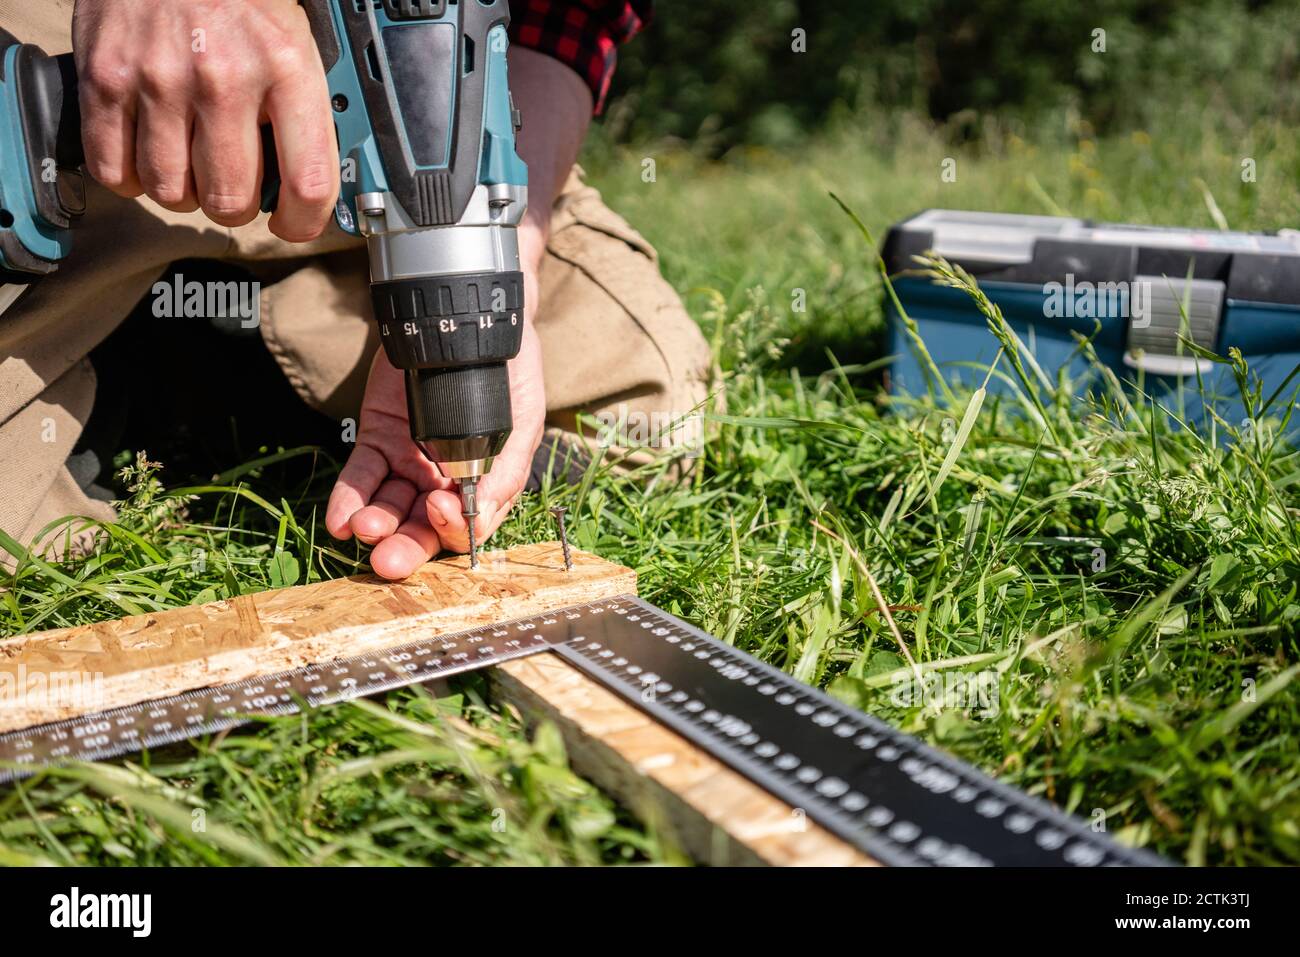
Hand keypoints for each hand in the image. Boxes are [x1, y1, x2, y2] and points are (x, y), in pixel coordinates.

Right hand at [73, 0, 337, 240]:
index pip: (307, 183)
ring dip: (184, 191)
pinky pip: (113, 168)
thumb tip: (312, 184)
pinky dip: (130, 177)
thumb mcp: (296, 43)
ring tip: (190, 161)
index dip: (303, 223)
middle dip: (236, 206)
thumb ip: (305, 112)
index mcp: (286, 69)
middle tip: (236, 185)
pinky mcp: (106, 77)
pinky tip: (146, 156)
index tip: (293, 223)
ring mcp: (160, 80)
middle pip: (231, 200)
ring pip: (172, 192)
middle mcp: (224, 78)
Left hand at [325, 277, 546, 579]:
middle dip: (404, 547)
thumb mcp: (524, 420)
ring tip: (362, 529)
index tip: (442, 508)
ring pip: (388, 507)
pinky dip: (348, 498)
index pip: (466, 526)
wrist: (472, 317)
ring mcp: (409, 462)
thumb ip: (507, 471)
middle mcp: (446, 481)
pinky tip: (340, 518)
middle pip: (422, 528)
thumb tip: (484, 515)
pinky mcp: (378, 438)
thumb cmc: (510, 370)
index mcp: (485, 484)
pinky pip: (360, 476)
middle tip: (386, 562)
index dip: (452, 529)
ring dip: (375, 524)